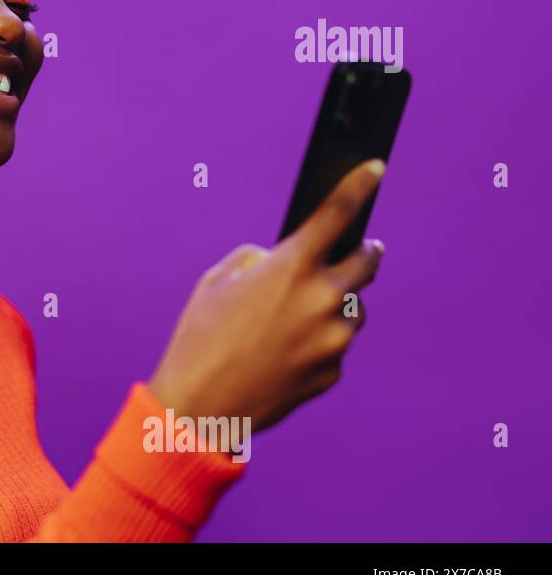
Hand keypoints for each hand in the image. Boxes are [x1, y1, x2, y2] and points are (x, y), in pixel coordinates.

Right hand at [147, 159, 386, 431]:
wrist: (201, 407)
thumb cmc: (199, 338)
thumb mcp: (217, 281)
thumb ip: (260, 258)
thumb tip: (286, 260)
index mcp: (290, 268)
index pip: (336, 213)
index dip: (359, 185)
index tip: (376, 167)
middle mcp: (321, 300)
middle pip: (367, 261)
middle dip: (363, 252)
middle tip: (357, 250)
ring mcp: (333, 340)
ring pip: (353, 307)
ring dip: (335, 303)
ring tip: (293, 318)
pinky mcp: (333, 371)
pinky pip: (336, 345)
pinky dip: (318, 341)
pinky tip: (284, 351)